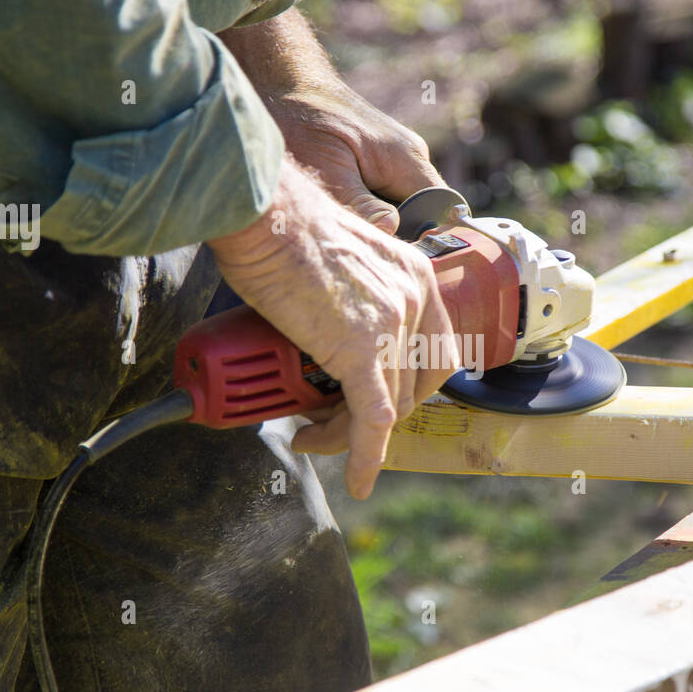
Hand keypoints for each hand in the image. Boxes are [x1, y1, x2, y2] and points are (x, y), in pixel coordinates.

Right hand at [206, 157, 458, 498]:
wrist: (261, 212)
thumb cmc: (282, 228)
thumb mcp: (341, 261)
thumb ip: (356, 295)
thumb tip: (334, 334)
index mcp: (415, 276)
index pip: (431, 353)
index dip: (405, 387)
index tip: (372, 403)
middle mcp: (415, 299)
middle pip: (411, 385)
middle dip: (372, 417)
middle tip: (328, 425)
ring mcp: (392, 325)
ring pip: (387, 407)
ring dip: (349, 435)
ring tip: (309, 435)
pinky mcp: (360, 349)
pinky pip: (372, 419)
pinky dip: (363, 455)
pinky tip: (356, 479)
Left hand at [264, 86, 445, 233]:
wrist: (285, 83)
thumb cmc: (303, 122)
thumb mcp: (327, 171)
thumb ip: (360, 206)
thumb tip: (391, 234)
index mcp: (406, 158)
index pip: (440, 208)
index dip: (427, 237)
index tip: (398, 258)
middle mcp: (410, 156)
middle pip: (423, 211)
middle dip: (400, 234)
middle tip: (365, 251)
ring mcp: (396, 156)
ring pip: (403, 205)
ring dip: (381, 222)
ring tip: (350, 232)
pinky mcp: (379, 159)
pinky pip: (386, 194)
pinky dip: (369, 209)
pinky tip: (344, 213)